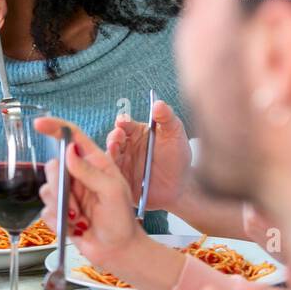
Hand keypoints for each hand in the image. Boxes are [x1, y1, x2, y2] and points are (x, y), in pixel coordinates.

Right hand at [34, 116, 190, 289]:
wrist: (118, 251)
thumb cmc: (122, 221)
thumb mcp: (112, 192)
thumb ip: (90, 172)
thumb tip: (69, 152)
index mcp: (95, 163)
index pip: (73, 137)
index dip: (55, 128)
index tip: (39, 124)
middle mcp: (79, 175)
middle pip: (53, 166)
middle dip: (59, 186)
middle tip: (75, 203)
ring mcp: (69, 194)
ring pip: (46, 190)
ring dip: (62, 207)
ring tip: (81, 218)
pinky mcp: (60, 211)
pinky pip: (45, 210)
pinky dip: (59, 221)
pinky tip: (76, 227)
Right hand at [105, 98, 190, 212]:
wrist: (180, 186)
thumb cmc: (177, 157)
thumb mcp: (175, 135)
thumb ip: (167, 118)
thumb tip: (158, 103)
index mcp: (135, 133)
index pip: (125, 124)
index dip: (122, 122)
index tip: (122, 122)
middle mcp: (125, 147)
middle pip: (113, 139)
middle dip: (114, 137)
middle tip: (118, 137)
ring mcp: (121, 164)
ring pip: (110, 157)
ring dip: (110, 153)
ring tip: (114, 150)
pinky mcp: (120, 180)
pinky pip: (112, 176)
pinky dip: (110, 172)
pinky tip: (114, 170)